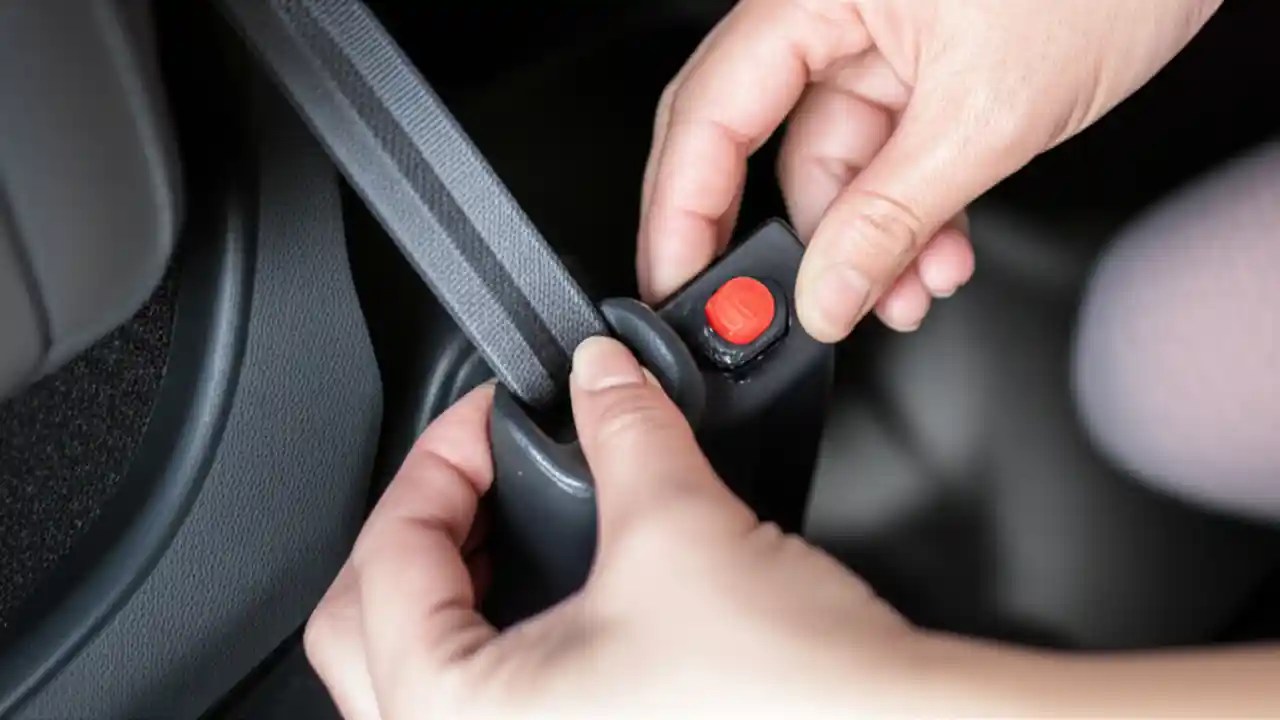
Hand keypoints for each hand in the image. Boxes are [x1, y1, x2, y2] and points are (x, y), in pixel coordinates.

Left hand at [304, 337, 935, 718]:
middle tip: (485, 469)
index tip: (490, 420)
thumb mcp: (679, 529)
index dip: (436, 463)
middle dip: (425, 527)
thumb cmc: (790, 701)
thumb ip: (622, 428)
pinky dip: (501, 632)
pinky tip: (561, 590)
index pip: (386, 561)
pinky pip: (486, 698)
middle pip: (368, 624)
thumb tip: (602, 375)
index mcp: (459, 715)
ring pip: (420, 669)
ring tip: (516, 519)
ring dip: (455, 581)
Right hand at [638, 0, 1220, 339]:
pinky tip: (936, 255)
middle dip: (794, 241)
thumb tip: (824, 294)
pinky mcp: (925, 67)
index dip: (682, 212)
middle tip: (789, 311)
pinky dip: (909, 214)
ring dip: (870, 243)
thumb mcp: (986, 115)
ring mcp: (879, 41)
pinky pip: (888, 158)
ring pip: (837, 166)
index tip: (679, 285)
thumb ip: (890, 216)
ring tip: (909, 289)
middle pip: (762, 147)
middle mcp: (831, 13)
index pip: (710, 114)